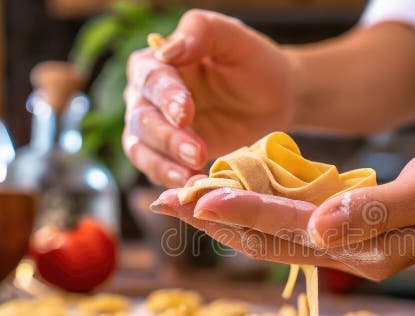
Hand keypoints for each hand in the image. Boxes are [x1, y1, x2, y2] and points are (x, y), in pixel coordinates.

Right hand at [124, 9, 294, 185]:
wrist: (274, 99)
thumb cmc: (253, 63)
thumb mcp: (234, 38)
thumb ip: (201, 32)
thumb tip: (165, 50)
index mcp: (158, 61)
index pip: (151, 78)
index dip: (166, 97)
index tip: (185, 114)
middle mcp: (147, 94)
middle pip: (141, 118)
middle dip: (167, 137)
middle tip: (197, 152)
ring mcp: (154, 127)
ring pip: (140, 147)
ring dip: (162, 163)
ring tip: (191, 175)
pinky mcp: (168, 155)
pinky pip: (155, 169)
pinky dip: (169, 179)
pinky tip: (191, 184)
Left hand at [150, 136, 414, 279]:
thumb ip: (375, 212)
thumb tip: (317, 228)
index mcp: (366, 250)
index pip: (288, 231)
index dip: (239, 212)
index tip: (193, 196)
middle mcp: (352, 252)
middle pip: (269, 238)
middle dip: (215, 220)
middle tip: (161, 200)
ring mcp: (352, 239)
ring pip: (277, 229)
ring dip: (229, 214)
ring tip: (184, 199)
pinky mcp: (355, 221)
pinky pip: (298, 216)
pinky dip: (261, 203)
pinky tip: (238, 192)